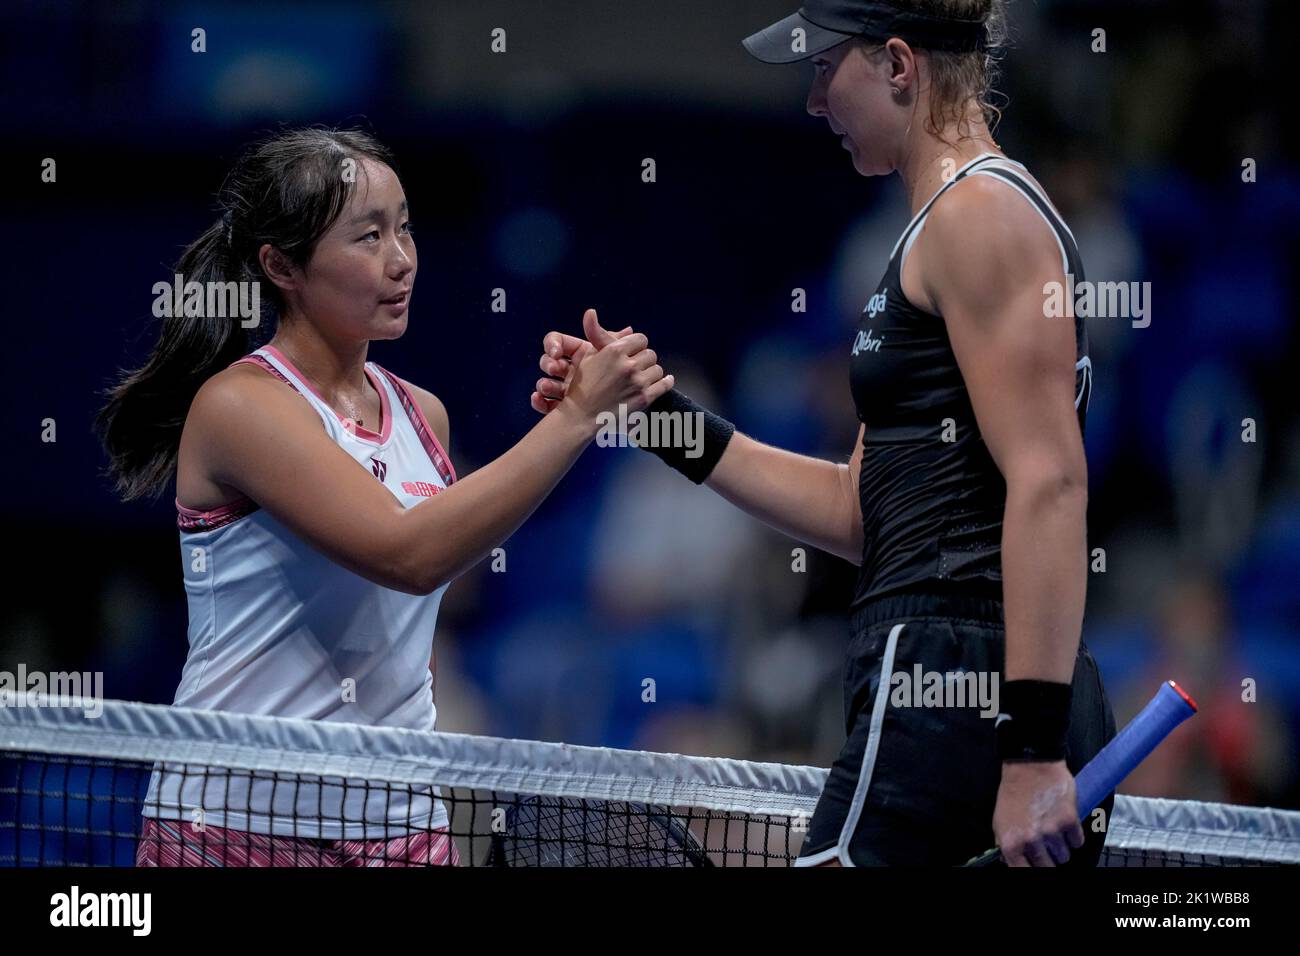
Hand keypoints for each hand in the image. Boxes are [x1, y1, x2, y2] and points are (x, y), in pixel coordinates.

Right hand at [547, 309, 673, 425]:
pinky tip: (664, 380)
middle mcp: (628, 365)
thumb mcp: (587, 355)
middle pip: (650, 354)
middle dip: (643, 359)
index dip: (636, 345)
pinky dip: (666, 382)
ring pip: (658, 369)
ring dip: (651, 372)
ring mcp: (637, 382)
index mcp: (614, 351)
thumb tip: (606, 318)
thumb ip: (601, 335)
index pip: (640, 339)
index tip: (633, 352)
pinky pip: (664, 384)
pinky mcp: (644, 398)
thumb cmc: (582, 385)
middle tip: (635, 367)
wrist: (581, 415)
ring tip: (642, 377)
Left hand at [992, 760, 1084, 866]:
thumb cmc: (1013, 793)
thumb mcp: (1000, 821)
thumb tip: (1014, 863)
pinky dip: (1074, 835)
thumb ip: (1007, 846)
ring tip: (1054, 829)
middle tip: (1047, 847)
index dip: (1033, 868)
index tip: (1038, 864)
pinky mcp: (1070, 821)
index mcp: (1011, 843)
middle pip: (1049, 868)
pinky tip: (1065, 822)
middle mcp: (1031, 841)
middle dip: (1049, 860)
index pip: (1024, 872)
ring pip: (1065, 856)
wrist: (1029, 765)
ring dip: (1062, 847)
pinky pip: (1078, 842)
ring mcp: (1052, 832)